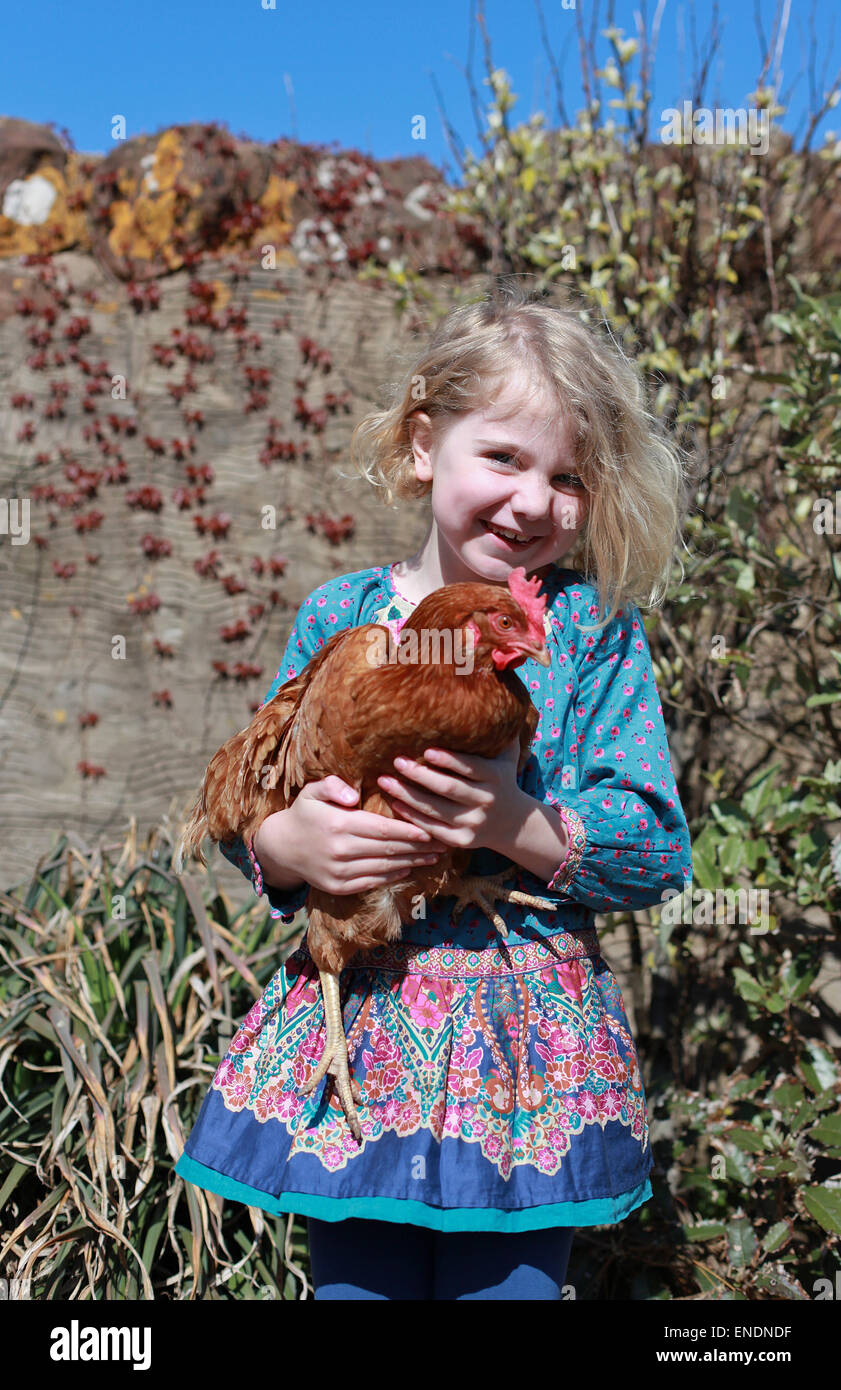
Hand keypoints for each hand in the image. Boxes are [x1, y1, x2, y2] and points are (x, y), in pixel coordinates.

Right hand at [267, 776, 445, 895]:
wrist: (282, 847)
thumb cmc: (305, 813)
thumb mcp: (312, 791)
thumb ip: (332, 786)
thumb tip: (353, 796)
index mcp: (338, 825)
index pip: (382, 829)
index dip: (409, 831)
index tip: (429, 830)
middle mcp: (340, 851)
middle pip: (388, 850)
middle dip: (418, 848)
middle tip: (442, 844)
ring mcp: (339, 872)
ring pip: (384, 868)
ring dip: (411, 863)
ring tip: (433, 857)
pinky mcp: (338, 887)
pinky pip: (372, 882)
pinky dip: (392, 876)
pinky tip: (408, 868)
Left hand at [375, 736, 526, 853]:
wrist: (514, 824)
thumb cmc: (502, 780)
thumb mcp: (508, 756)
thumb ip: (503, 731)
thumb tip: (498, 692)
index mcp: (497, 778)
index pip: (471, 767)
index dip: (449, 760)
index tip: (427, 750)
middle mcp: (486, 801)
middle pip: (449, 788)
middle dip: (420, 775)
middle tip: (396, 761)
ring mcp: (474, 823)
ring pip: (436, 809)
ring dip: (408, 795)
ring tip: (385, 781)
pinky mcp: (461, 840)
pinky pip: (432, 828)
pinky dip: (412, 816)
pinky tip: (395, 802)